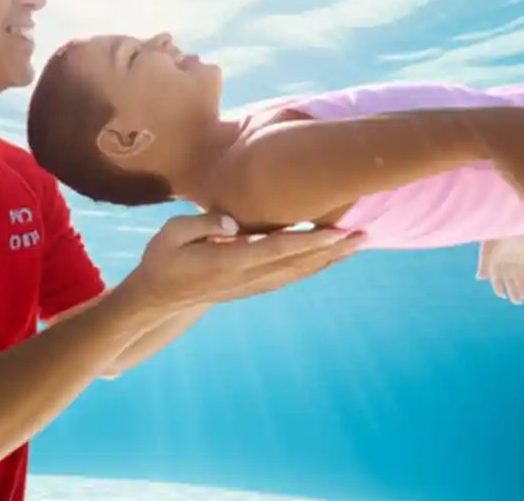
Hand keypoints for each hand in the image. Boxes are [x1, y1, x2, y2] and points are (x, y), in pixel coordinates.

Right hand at [122, 213, 363, 312]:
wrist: (159, 299)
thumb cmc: (162, 260)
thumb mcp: (169, 234)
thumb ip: (201, 225)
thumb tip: (233, 223)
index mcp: (227, 263)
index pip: (274, 250)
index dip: (306, 241)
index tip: (335, 232)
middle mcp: (245, 278)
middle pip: (297, 263)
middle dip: (332, 250)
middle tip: (364, 235)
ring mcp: (251, 286)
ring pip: (298, 273)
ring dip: (330, 260)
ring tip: (357, 244)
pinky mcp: (253, 288)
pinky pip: (290, 277)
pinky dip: (314, 266)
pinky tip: (330, 257)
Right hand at [477, 236, 523, 304]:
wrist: (507, 225)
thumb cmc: (494, 237)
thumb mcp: (486, 252)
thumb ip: (484, 265)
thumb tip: (480, 278)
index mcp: (495, 266)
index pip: (497, 281)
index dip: (499, 289)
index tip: (504, 295)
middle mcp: (506, 266)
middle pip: (511, 283)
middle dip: (514, 293)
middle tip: (519, 302)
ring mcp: (517, 262)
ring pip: (522, 279)